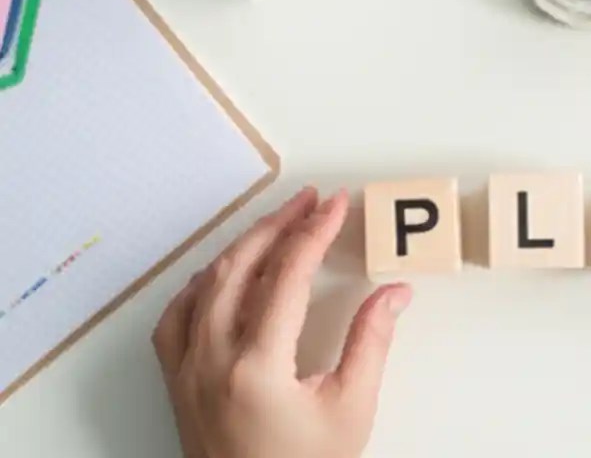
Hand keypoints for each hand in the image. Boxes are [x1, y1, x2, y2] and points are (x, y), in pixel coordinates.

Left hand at [151, 188, 412, 457]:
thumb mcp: (351, 409)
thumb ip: (372, 343)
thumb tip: (393, 293)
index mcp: (257, 366)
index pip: (288, 276)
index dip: (314, 233)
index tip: (334, 206)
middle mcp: (212, 361)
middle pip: (241, 267)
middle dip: (278, 225)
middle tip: (309, 201)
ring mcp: (187, 371)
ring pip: (205, 285)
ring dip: (242, 247)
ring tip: (275, 225)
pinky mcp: (177, 383)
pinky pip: (177, 317)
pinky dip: (201, 285)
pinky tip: (221, 274)